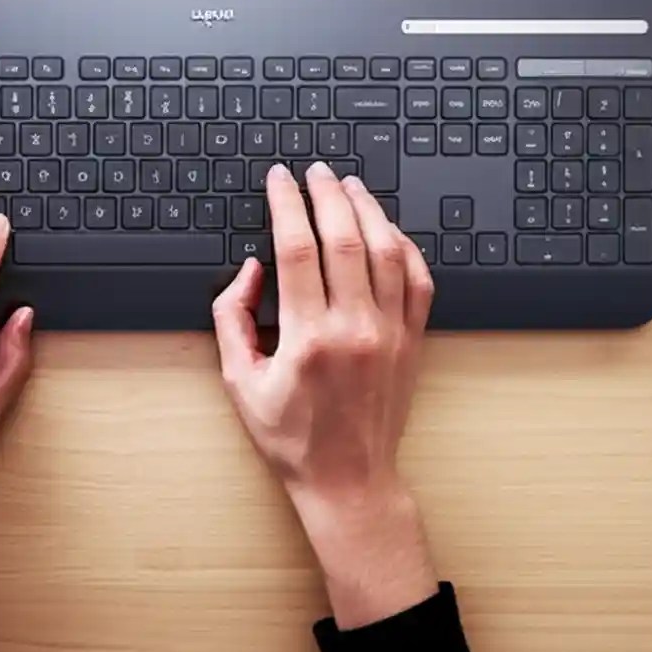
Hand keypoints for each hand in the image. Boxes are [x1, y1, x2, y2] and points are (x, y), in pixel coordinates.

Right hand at [213, 162, 437, 628]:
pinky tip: (387, 228)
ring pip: (386, 251)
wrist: (348, 479)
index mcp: (307, 339)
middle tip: (314, 171)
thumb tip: (249, 270)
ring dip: (368, 210)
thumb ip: (232, 319)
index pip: (297, 249)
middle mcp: (354, 330)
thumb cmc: (291, 438)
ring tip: (349, 186)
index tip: (279, 180)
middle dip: (327, 195)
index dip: (287, 205)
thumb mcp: (239, 382)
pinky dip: (405, 246)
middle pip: (345, 238)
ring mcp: (390, 334)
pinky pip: (419, 279)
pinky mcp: (412, 341)